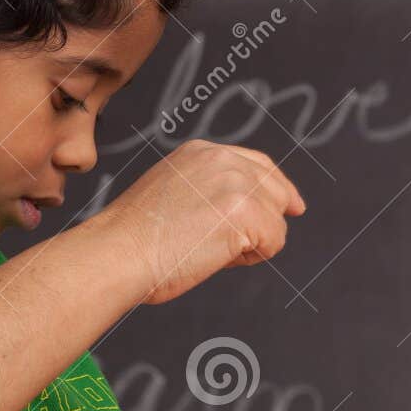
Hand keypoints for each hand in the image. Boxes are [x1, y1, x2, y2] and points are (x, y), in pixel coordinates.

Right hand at [97, 140, 306, 304]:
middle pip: (276, 190)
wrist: (117, 253)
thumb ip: (205, 189)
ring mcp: (236, 183)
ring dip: (252, 243)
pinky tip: (216, 257)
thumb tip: (243, 211)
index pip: (258, 164)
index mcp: (201, 152)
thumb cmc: (132, 239)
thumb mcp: (171, 192)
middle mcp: (222, 159)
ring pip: (276, 220)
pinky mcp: (246, 211)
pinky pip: (275, 241)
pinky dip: (252, 257)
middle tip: (222, 244)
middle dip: (263, 222)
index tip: (293, 207)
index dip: (277, 188)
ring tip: (208, 250)